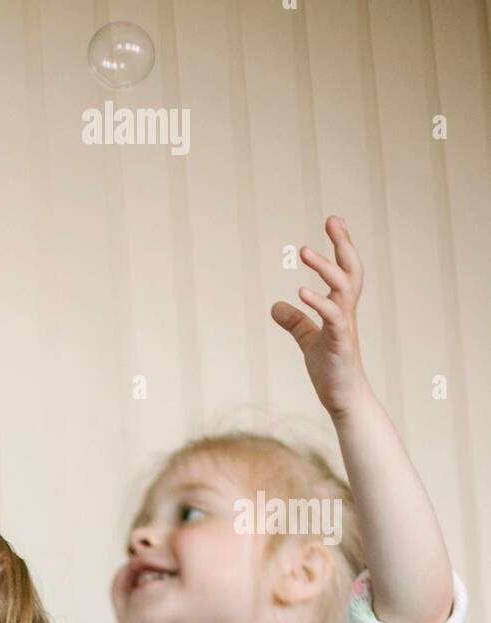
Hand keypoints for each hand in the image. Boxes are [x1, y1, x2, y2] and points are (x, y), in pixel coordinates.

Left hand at [271, 215, 369, 417]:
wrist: (343, 398)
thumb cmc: (330, 369)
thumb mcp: (307, 340)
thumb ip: (295, 322)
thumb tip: (276, 306)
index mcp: (341, 309)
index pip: (344, 270)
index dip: (340, 246)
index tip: (334, 222)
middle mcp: (346, 312)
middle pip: (350, 270)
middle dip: (342, 244)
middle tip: (332, 219)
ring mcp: (345, 327)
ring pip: (343, 288)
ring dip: (324, 268)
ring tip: (304, 251)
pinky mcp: (339, 344)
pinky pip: (333, 317)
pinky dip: (318, 303)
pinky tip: (300, 292)